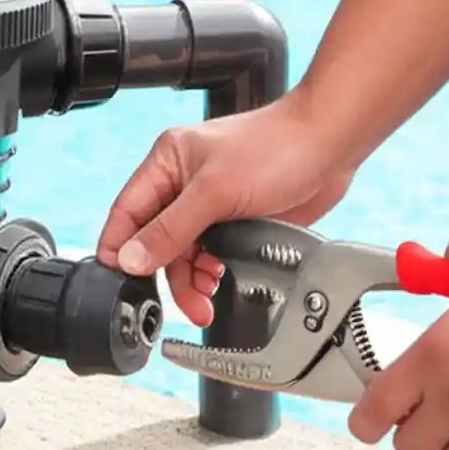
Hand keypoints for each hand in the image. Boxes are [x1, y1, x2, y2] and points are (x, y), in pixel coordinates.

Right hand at [96, 93, 354, 325]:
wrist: (330, 147)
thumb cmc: (276, 148)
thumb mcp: (215, 192)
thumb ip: (170, 229)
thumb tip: (130, 258)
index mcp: (165, 163)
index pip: (125, 212)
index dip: (119, 248)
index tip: (120, 281)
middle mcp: (181, 183)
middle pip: (154, 240)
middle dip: (165, 273)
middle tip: (180, 302)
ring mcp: (208, 202)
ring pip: (183, 252)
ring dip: (191, 279)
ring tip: (204, 299)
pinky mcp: (233, 219)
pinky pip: (209, 254)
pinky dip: (211, 272)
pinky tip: (219, 280)